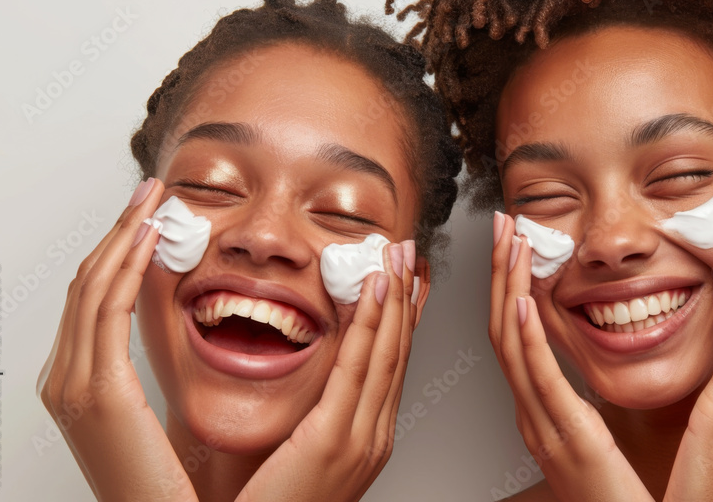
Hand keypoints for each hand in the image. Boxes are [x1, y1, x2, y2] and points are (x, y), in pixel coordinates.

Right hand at [37, 178, 198, 501]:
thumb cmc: (164, 483)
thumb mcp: (149, 415)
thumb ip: (146, 373)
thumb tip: (173, 332)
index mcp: (76, 383)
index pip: (92, 298)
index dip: (118, 251)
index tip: (149, 217)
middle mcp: (65, 379)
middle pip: (86, 283)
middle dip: (118, 232)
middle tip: (150, 193)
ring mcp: (74, 385)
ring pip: (92, 287)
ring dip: (124, 236)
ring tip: (152, 201)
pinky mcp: (97, 392)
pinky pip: (108, 310)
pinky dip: (126, 268)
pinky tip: (150, 239)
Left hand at [234, 241, 424, 501]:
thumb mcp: (303, 457)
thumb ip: (314, 419)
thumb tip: (312, 386)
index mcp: (366, 439)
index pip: (390, 365)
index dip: (401, 317)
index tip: (404, 280)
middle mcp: (373, 436)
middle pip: (397, 353)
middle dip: (406, 297)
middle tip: (409, 254)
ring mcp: (362, 439)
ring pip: (387, 353)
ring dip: (394, 298)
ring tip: (398, 256)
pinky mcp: (335, 440)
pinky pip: (358, 369)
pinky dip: (371, 324)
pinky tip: (375, 289)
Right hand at [489, 212, 654, 501]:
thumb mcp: (596, 443)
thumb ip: (583, 408)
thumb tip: (584, 376)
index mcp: (543, 412)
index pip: (515, 336)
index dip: (510, 284)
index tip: (516, 243)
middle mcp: (534, 415)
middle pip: (504, 329)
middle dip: (501, 272)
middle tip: (503, 225)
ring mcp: (544, 427)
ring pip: (512, 343)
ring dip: (508, 286)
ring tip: (510, 242)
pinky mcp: (568, 440)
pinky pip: (540, 379)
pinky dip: (527, 337)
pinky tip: (523, 301)